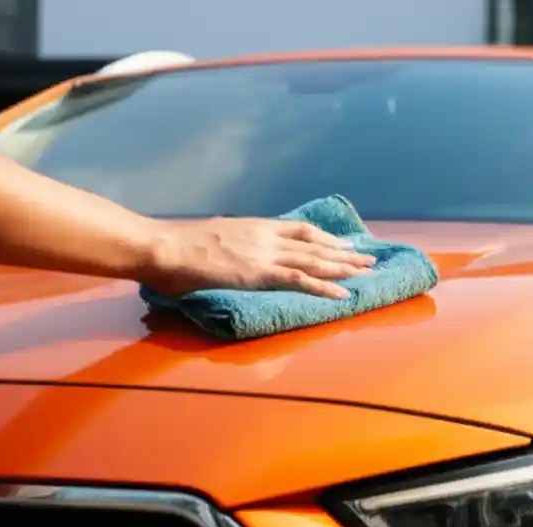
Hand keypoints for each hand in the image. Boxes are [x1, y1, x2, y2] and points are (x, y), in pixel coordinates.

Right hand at [141, 217, 375, 297]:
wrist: (163, 247)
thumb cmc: (177, 247)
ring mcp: (264, 254)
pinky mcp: (259, 273)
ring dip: (344, 268)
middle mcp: (265, 236)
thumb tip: (232, 251)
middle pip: (315, 244)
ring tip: (368, 273)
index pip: (299, 229)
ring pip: (314, 260)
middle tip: (368, 258)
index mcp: (254, 226)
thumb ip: (230, 243)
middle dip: (344, 252)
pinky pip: (300, 280)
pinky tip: (343, 295)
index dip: (324, 237)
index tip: (342, 242)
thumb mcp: (212, 237)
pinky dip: (324, 288)